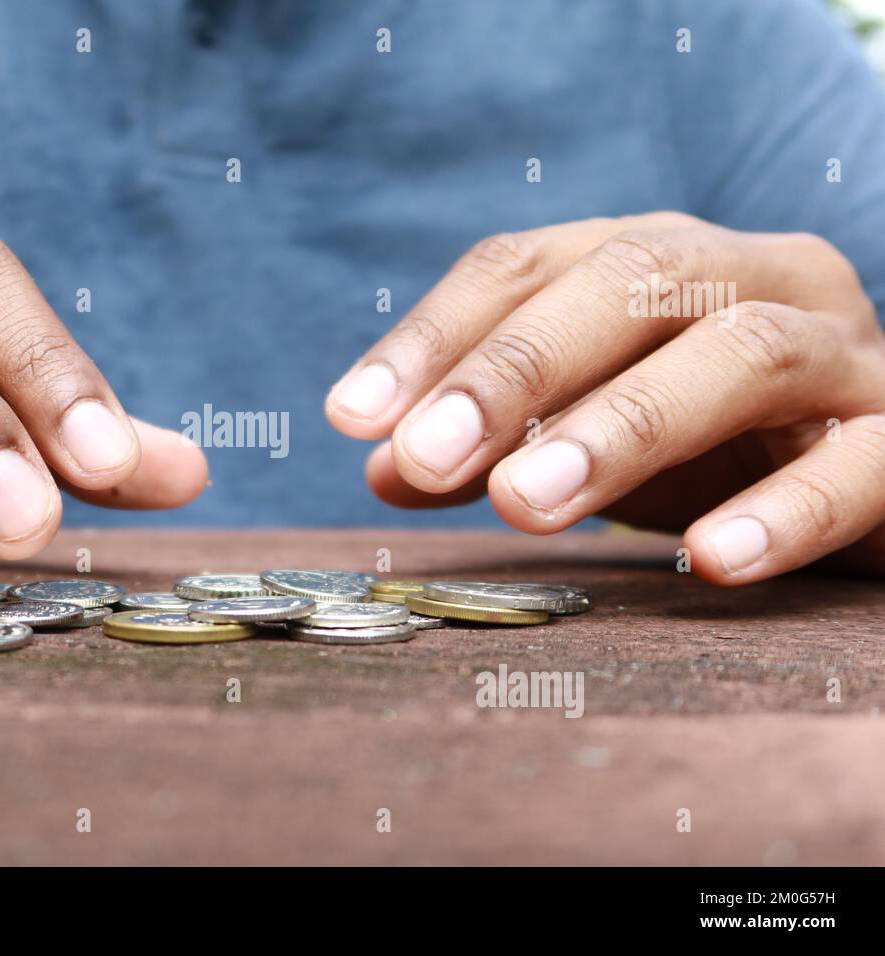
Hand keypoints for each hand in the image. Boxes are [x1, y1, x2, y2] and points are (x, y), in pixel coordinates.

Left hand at [327, 212, 884, 583]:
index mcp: (660, 262)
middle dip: (515, 369)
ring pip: (741, 353)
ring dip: (622, 426)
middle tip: (426, 457)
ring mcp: (842, 352)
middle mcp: (754, 277)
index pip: (530, 265)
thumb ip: (497, 442)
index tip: (354, 416)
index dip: (436, 335)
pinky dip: (783, 509)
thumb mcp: (591, 434)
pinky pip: (859, 465)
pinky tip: (708, 559)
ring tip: (524, 505)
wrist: (869, 466)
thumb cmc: (715, 444)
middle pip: (632, 280)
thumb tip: (384, 465)